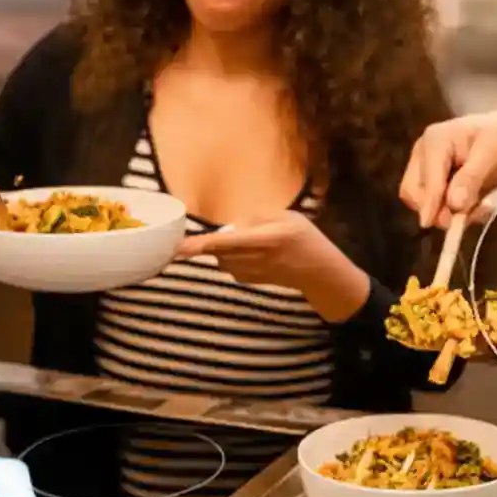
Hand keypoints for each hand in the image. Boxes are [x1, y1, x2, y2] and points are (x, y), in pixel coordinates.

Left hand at [175, 211, 370, 322]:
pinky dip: (233, 256)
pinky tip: (255, 253)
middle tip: (243, 231)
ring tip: (253, 242)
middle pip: (217, 250)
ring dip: (226, 248)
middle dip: (217, 239)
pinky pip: (228, 264)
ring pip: (220, 257)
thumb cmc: (305, 239)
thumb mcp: (286, 216)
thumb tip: (228, 227)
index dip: (198, 245)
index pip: (224, 242)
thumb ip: (255, 218)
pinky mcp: (247, 280)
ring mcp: (250, 273)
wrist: (318, 272)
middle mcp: (254, 259)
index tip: (177, 248)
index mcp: (265, 239)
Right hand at [400, 109, 496, 229]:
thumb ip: (471, 178)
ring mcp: (424, 169)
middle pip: (413, 192)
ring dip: (447, 214)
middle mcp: (422, 154)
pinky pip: (432, 207)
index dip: (429, 202)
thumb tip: (454, 204)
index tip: (429, 223)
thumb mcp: (492, 155)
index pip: (427, 178)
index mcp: (434, 141)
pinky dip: (451, 214)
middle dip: (438, 210)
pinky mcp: (431, 184)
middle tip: (470, 215)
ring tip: (479, 208)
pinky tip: (474, 207)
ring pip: (421, 203)